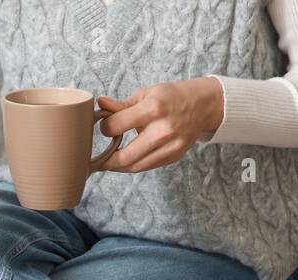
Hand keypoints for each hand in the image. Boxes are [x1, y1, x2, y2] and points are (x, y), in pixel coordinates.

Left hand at [96, 78, 223, 173]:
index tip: (105, 128)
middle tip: (95, 161)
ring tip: (107, 163)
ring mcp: (170, 146)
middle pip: (125, 156)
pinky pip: (147, 166)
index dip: (105, 129)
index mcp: (153, 109)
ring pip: (136, 166)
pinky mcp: (174, 156)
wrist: (202, 105)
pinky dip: (133, 165)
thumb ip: (122, 105)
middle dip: (105, 161)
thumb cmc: (170, 97)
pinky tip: (125, 161)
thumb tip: (100, 105)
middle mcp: (163, 130)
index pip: (117, 126)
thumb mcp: (146, 94)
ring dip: (118, 167)